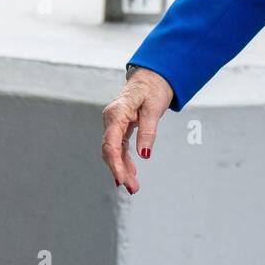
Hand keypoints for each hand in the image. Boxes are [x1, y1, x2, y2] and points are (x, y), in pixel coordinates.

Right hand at [102, 66, 172, 194]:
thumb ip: (148, 130)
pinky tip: (131, 173)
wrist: (152, 76)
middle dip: (120, 171)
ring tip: (133, 187)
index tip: (122, 179)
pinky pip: (120, 147)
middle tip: (133, 188)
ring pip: (115, 151)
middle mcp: (111, 119)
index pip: (111, 143)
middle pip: (111, 150)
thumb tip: (144, 154)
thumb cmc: (153, 88)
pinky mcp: (120, 127)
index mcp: (116, 113)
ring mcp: (114, 124)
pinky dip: (125, 160)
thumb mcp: (154, 108)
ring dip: (123, 169)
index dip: (115, 163)